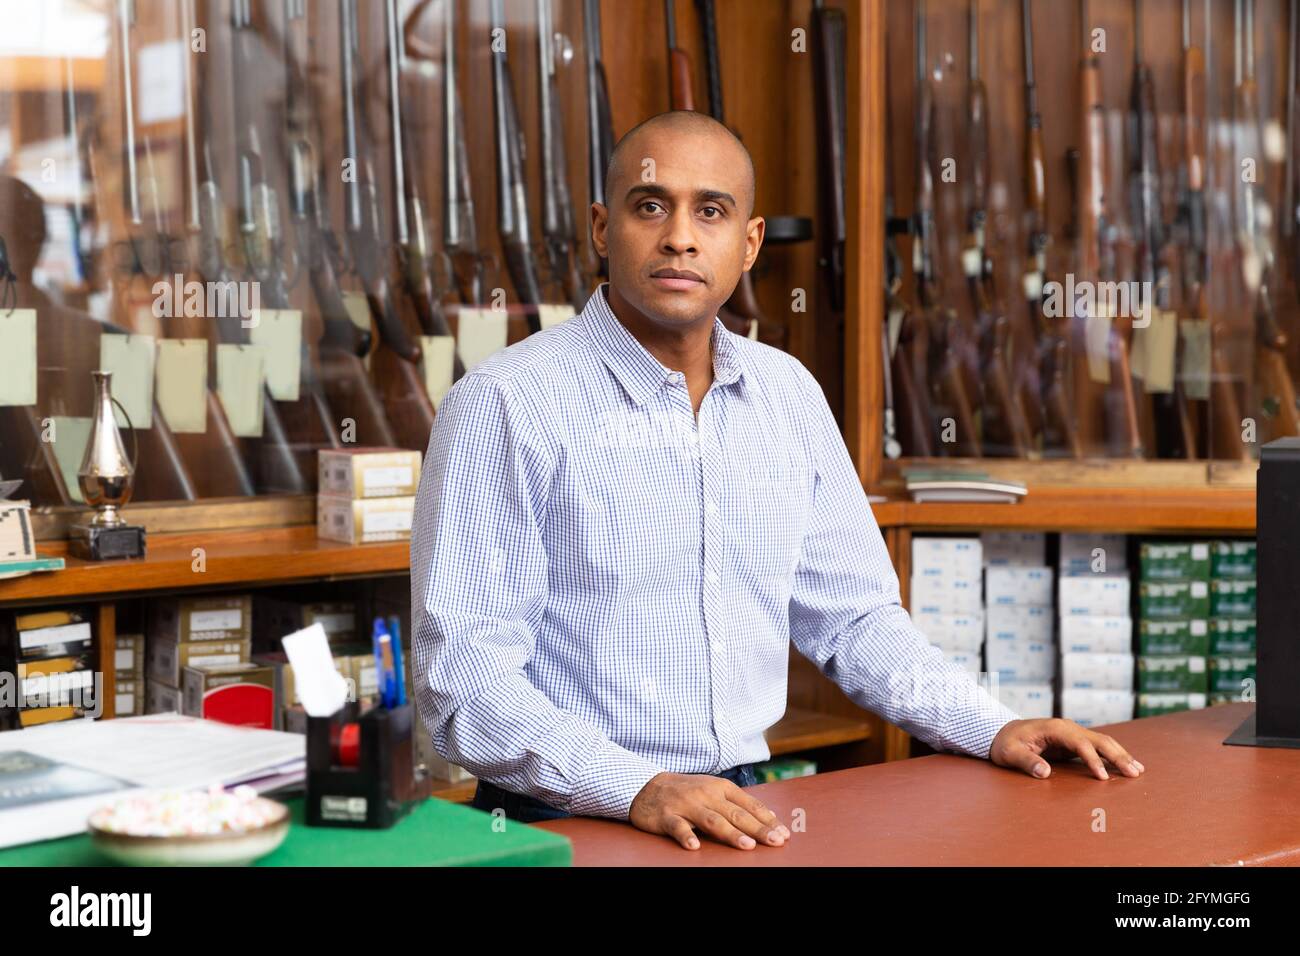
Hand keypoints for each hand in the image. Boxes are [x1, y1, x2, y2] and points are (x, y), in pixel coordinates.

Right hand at [629, 772, 789, 849]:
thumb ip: (738, 803)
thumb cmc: (687, 791)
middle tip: (775, 842)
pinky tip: (694, 846)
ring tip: (747, 846)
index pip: (749, 804)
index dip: (767, 819)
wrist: (647, 786)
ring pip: (711, 820)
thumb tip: (769, 817)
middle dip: (758, 829)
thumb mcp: (713, 790)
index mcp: (720, 787)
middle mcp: (706, 794)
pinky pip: (677, 827)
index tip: (784, 834)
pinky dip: (686, 836)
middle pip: (735, 813)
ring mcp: (686, 805)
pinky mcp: (666, 816)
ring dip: (730, 833)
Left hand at [990, 718, 1144, 780]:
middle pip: (1099, 739)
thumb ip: (1026, 761)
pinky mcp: (1074, 741)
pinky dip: (1113, 755)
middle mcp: (1068, 727)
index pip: (1079, 743)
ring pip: (1103, 742)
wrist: (1001, 732)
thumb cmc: (1005, 743)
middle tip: (1135, 773)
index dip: (1092, 759)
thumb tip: (1045, 773)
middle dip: (1118, 756)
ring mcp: (1073, 733)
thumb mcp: (1009, 753)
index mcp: (1054, 728)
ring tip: (1139, 770)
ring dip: (1121, 755)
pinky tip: (1126, 765)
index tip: (1101, 778)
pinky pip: (1098, 747)